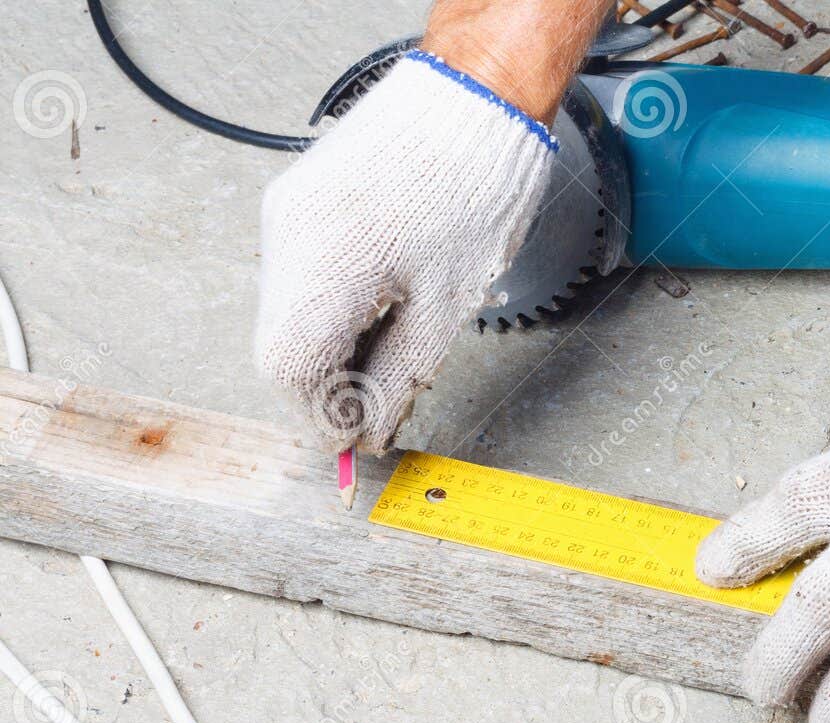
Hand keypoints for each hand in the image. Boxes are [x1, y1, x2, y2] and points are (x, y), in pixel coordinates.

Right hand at [254, 50, 557, 450]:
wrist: (474, 100)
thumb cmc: (473, 193)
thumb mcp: (446, 308)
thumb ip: (399, 378)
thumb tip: (372, 432)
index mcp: (322, 268)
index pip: (289, 372)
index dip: (323, 417)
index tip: (360, 441)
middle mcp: (288, 239)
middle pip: (279, 346)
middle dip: (326, 388)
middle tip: (379, 410)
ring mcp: (287, 216)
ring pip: (286, 315)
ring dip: (329, 351)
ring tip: (389, 359)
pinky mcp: (299, 202)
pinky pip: (297, 278)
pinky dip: (330, 313)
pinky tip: (377, 317)